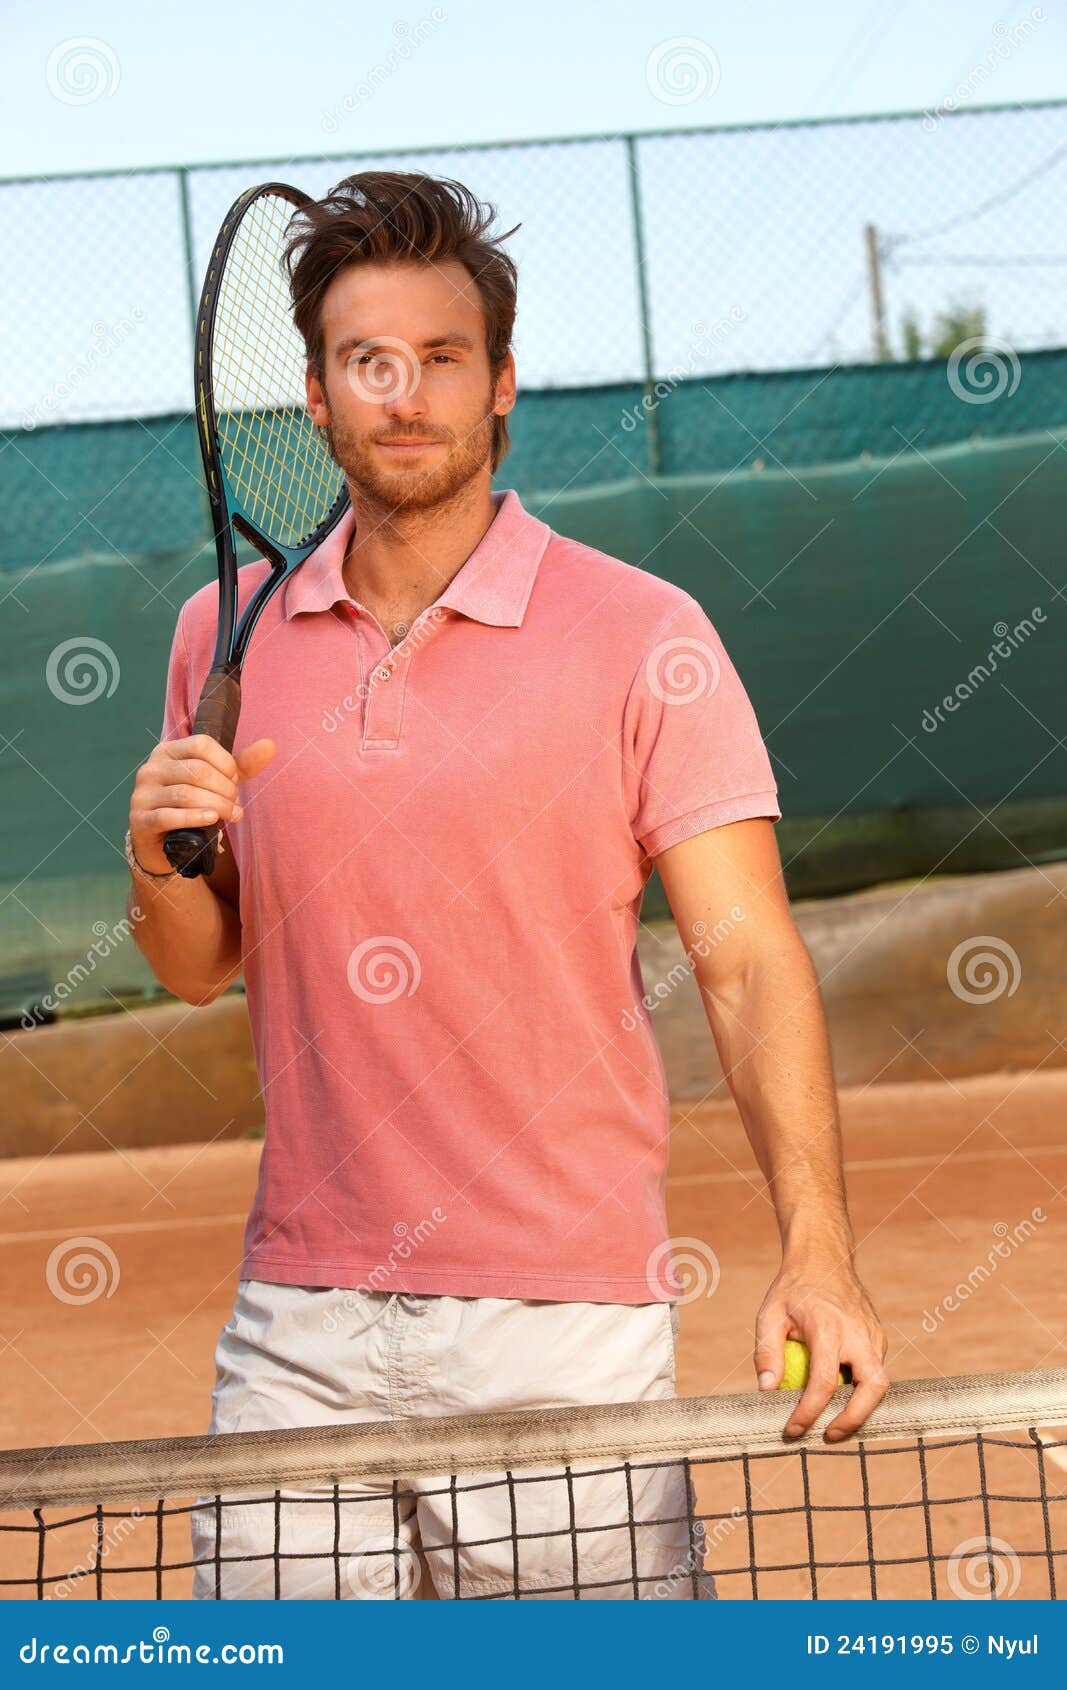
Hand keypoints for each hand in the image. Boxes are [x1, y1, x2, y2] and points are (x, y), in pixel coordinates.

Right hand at [130, 734, 275, 874]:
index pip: (202, 744)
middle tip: (235, 803)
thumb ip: (242, 765)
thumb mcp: (217, 782)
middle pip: (196, 771)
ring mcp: (142, 795)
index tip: (235, 781)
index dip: (226, 763)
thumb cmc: (192, 806)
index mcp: (168, 752)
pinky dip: (194, 818)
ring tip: (231, 815)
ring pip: (186, 794)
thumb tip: (270, 744)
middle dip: (225, 789)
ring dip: (217, 805)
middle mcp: (151, 769)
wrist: (163, 844)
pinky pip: (168, 816)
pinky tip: (211, 821)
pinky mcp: (140, 821)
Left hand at [754, 1265, 887, 1441]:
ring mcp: (873, 1334)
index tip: (793, 1430)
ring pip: (878, 1381)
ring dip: (859, 1405)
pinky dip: (859, 1387)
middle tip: (829, 1435)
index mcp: (828, 1327)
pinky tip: (838, 1391)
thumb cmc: (793, 1289)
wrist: (824, 1258)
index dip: (809, 1412)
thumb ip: (767, 1352)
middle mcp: (858, 1332)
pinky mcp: (879, 1337)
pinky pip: (874, 1369)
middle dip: (854, 1418)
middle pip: (873, 1386)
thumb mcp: (769, 1314)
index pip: (825, 1382)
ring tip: (831, 1419)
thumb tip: (767, 1390)